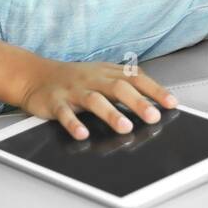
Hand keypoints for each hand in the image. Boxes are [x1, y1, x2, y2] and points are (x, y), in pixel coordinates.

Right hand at [17, 59, 178, 140]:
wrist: (35, 76)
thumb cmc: (75, 79)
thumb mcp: (101, 76)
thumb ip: (125, 87)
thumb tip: (156, 104)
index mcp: (106, 73)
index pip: (135, 78)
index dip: (154, 89)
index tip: (171, 103)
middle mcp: (92, 79)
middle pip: (117, 88)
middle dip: (137, 102)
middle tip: (153, 116)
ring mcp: (73, 90)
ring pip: (94, 100)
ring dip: (110, 114)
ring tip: (125, 127)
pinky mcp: (55, 103)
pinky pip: (64, 114)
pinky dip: (73, 124)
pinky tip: (82, 134)